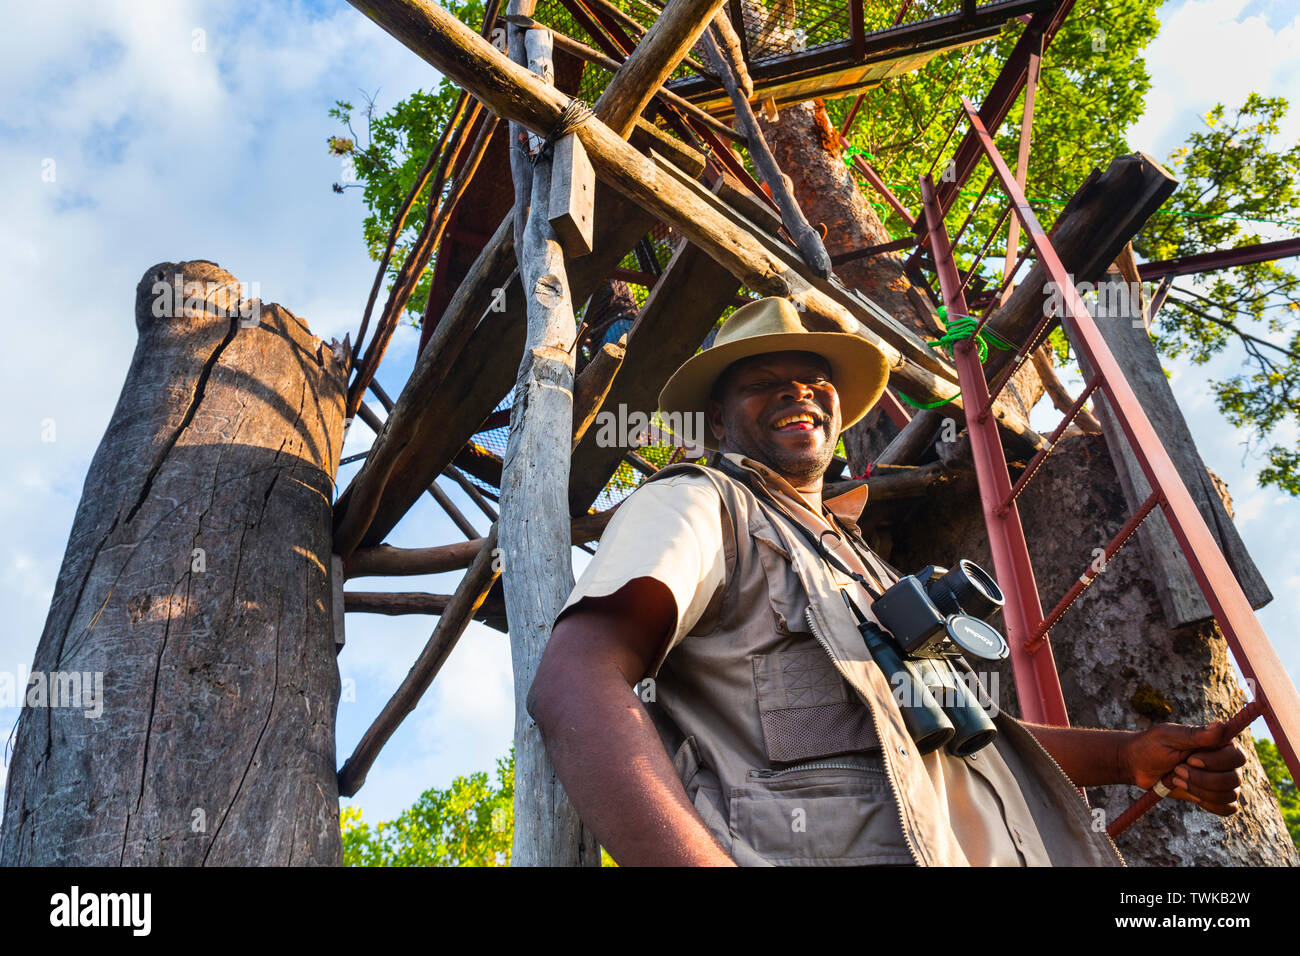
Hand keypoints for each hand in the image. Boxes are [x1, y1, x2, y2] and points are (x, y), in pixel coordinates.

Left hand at [1123, 721, 1246, 815]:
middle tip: (1177, 770)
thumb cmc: (1152, 745)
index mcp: (1219, 743)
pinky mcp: (1214, 796)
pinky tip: (1191, 794)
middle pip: (1233, 779)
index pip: (1237, 756)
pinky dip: (1210, 804)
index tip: (1190, 759)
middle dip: (1203, 779)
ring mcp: (1222, 781)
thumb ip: (1196, 734)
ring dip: (1200, 790)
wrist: (1138, 765)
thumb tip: (1221, 725)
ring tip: (1177, 779)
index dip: (1216, 762)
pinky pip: (1227, 808)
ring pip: (1229, 795)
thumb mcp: (1170, 736)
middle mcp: (1226, 762)